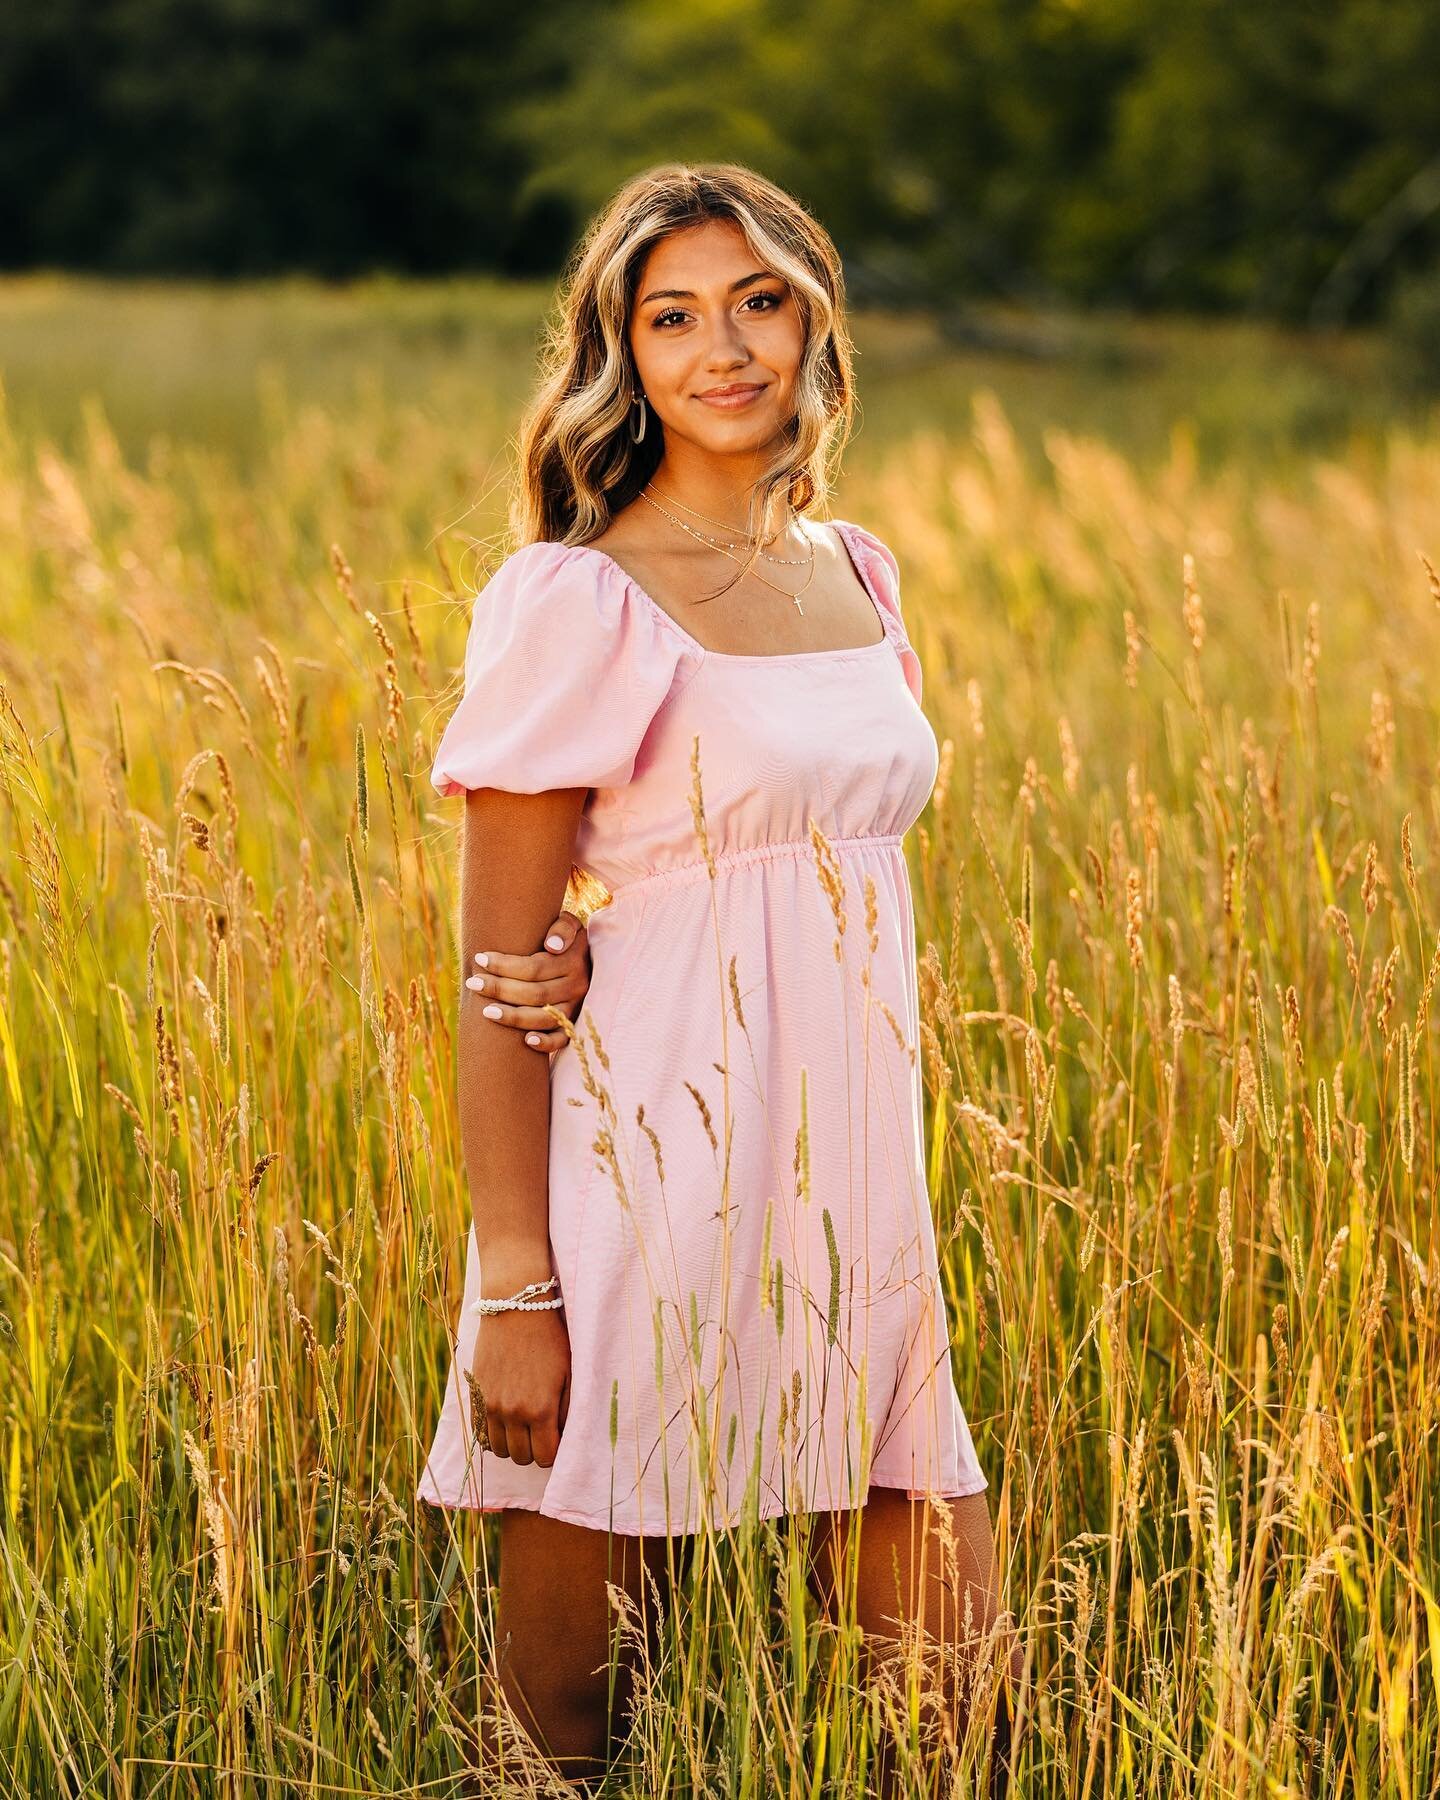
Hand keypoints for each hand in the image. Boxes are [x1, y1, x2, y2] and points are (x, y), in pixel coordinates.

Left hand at [464, 909, 591, 1052]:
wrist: (591, 960)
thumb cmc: (568, 939)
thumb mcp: (570, 925)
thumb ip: (563, 928)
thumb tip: (552, 946)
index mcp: (573, 962)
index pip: (534, 968)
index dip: (505, 965)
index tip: (480, 959)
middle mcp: (576, 987)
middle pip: (534, 993)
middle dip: (500, 989)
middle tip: (473, 983)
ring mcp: (576, 1008)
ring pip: (544, 1018)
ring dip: (513, 1017)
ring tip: (485, 1011)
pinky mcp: (574, 1025)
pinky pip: (562, 1039)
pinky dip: (546, 1043)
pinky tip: (525, 1041)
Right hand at [469, 1289, 570, 1467]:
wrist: (515, 1308)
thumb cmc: (549, 1339)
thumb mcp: (568, 1374)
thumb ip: (567, 1410)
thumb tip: (562, 1436)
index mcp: (540, 1409)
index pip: (544, 1457)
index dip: (552, 1452)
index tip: (555, 1439)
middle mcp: (513, 1413)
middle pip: (520, 1458)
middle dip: (533, 1450)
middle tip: (540, 1431)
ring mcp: (490, 1405)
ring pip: (498, 1450)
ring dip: (511, 1443)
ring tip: (522, 1425)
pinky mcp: (475, 1395)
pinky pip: (480, 1433)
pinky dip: (492, 1433)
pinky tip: (504, 1419)